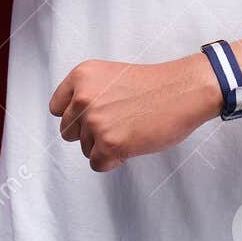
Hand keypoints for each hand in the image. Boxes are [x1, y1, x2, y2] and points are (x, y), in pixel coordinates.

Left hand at [49, 54, 223, 171]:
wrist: (184, 91)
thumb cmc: (154, 85)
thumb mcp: (109, 76)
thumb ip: (87, 93)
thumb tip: (72, 120)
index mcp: (81, 76)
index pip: (57, 108)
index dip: (75, 116)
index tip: (92, 116)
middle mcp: (82, 97)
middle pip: (68, 131)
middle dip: (89, 133)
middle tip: (117, 124)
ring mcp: (94, 121)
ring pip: (85, 149)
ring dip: (104, 146)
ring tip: (129, 129)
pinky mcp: (109, 144)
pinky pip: (97, 164)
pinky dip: (113, 160)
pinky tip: (131, 144)